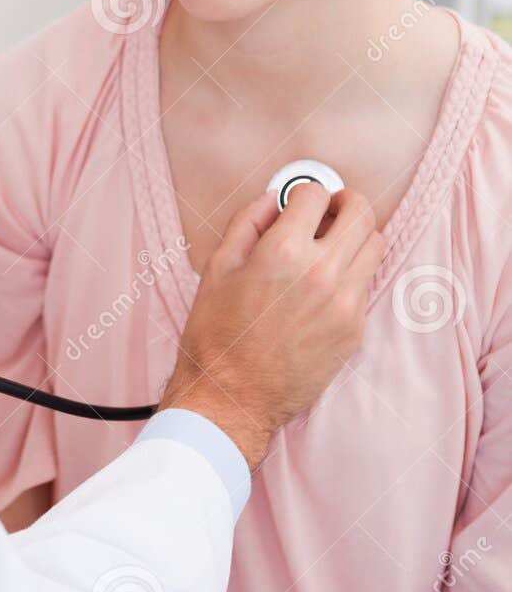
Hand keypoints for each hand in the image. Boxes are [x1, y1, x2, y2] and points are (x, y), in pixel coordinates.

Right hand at [161, 183, 385, 471]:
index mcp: (282, 252)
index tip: (299, 203)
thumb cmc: (217, 336)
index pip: (316, 194)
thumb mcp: (217, 268)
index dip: (305, 193)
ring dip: (355, 237)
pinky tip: (324, 288)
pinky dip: (351, 276)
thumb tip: (273, 200)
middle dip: (345, 203)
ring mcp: (344, 304)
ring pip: (375, 245)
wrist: (232, 398)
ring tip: (331, 248)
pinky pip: (367, 285)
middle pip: (360, 212)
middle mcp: (321, 273)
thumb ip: (247, 222)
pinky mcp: (354, 330)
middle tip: (331, 211)